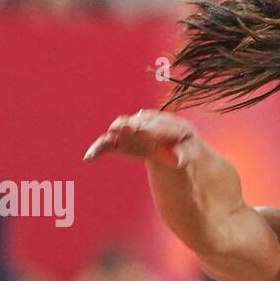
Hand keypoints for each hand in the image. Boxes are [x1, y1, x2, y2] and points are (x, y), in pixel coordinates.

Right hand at [83, 110, 198, 167]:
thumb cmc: (184, 149)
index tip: (144, 133)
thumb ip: (182, 155)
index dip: (153, 129)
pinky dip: (100, 149)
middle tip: (125, 128)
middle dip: (133, 126)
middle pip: (141, 123)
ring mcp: (136, 130)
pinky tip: (90, 158)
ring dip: (117, 132)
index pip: (163, 126)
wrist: (174, 146)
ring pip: (123, 129)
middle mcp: (152, 123)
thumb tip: (173, 158)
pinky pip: (110, 144)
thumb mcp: (189, 153)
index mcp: (173, 126)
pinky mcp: (122, 141)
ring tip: (111, 135)